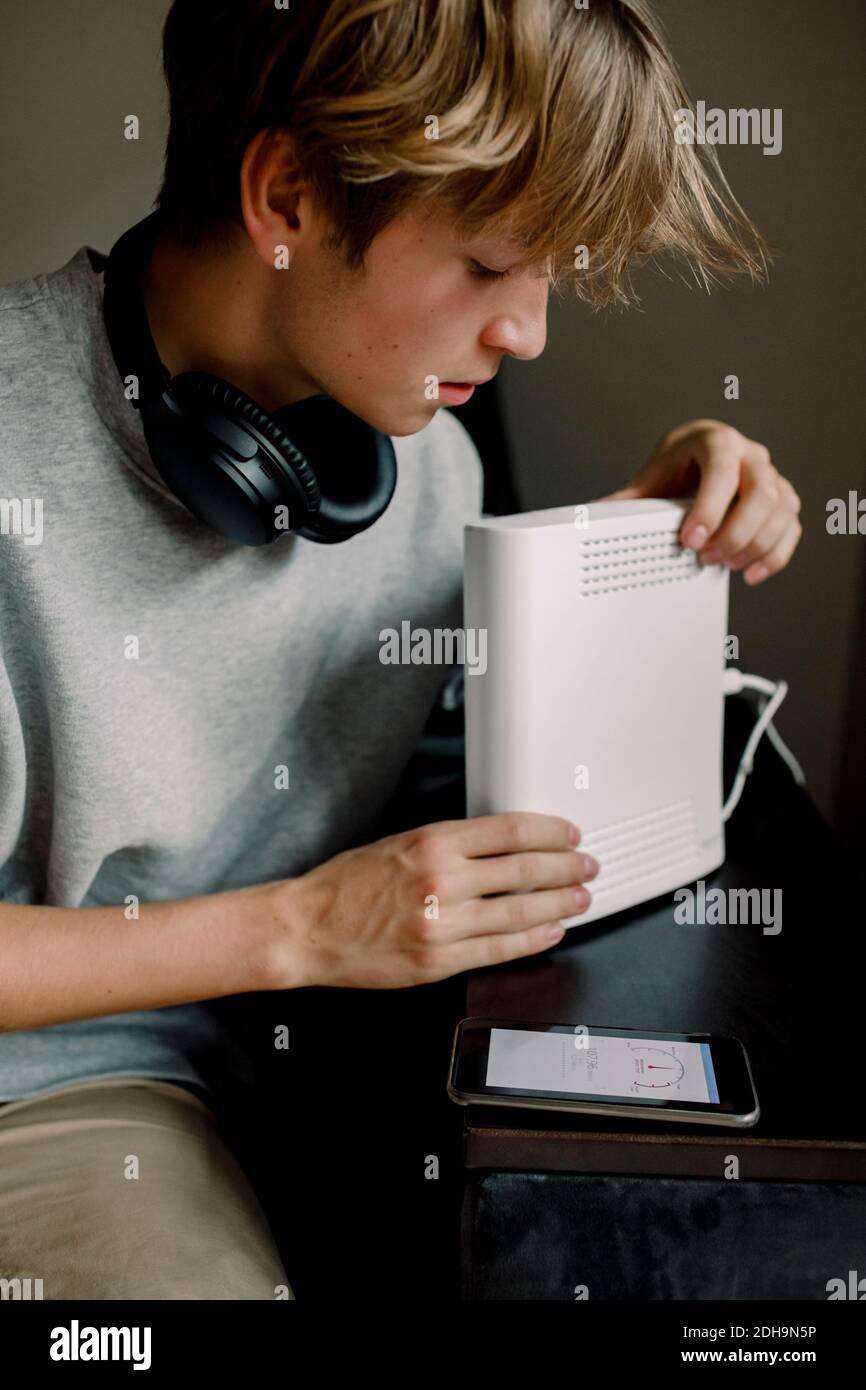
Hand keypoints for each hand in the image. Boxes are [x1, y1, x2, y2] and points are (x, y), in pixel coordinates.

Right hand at [262, 813, 597, 989]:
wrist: (307, 928)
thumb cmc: (345, 885)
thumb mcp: (398, 842)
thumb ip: (449, 844)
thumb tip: (502, 845)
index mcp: (432, 842)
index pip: (510, 831)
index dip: (550, 831)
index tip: (569, 834)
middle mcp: (441, 879)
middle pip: (525, 869)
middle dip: (566, 867)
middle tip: (587, 866)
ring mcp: (442, 923)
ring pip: (519, 911)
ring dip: (559, 904)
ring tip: (580, 898)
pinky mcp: (438, 960)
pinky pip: (499, 950)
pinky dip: (532, 939)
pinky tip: (551, 931)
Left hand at [603, 419, 801, 584]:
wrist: (696, 463)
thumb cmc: (675, 469)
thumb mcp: (650, 479)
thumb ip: (625, 502)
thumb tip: (587, 520)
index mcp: (715, 441)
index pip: (722, 469)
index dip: (710, 507)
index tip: (690, 540)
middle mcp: (749, 454)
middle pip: (761, 492)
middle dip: (734, 532)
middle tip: (706, 557)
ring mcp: (771, 476)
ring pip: (781, 510)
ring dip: (755, 545)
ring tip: (724, 565)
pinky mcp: (782, 501)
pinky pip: (791, 528)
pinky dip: (775, 555)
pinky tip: (750, 574)